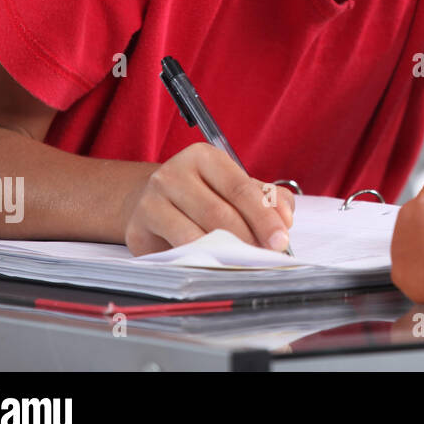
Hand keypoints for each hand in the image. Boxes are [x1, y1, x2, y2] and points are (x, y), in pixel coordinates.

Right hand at [121, 143, 294, 256]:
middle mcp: (173, 173)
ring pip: (196, 234)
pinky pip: (174, 249)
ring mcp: (152, 200)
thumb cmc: (204, 195)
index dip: (264, 216)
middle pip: (219, 213)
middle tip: (266, 257)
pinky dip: (199, 260)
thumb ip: (268, 197)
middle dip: (248, 239)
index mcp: (204, 157)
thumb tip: (285, 219)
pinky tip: (215, 267)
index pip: (240, 187)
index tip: (281, 240)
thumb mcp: (236, 187)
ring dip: (225, 254)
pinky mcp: (138, 228)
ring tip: (244, 264)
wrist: (151, 203)